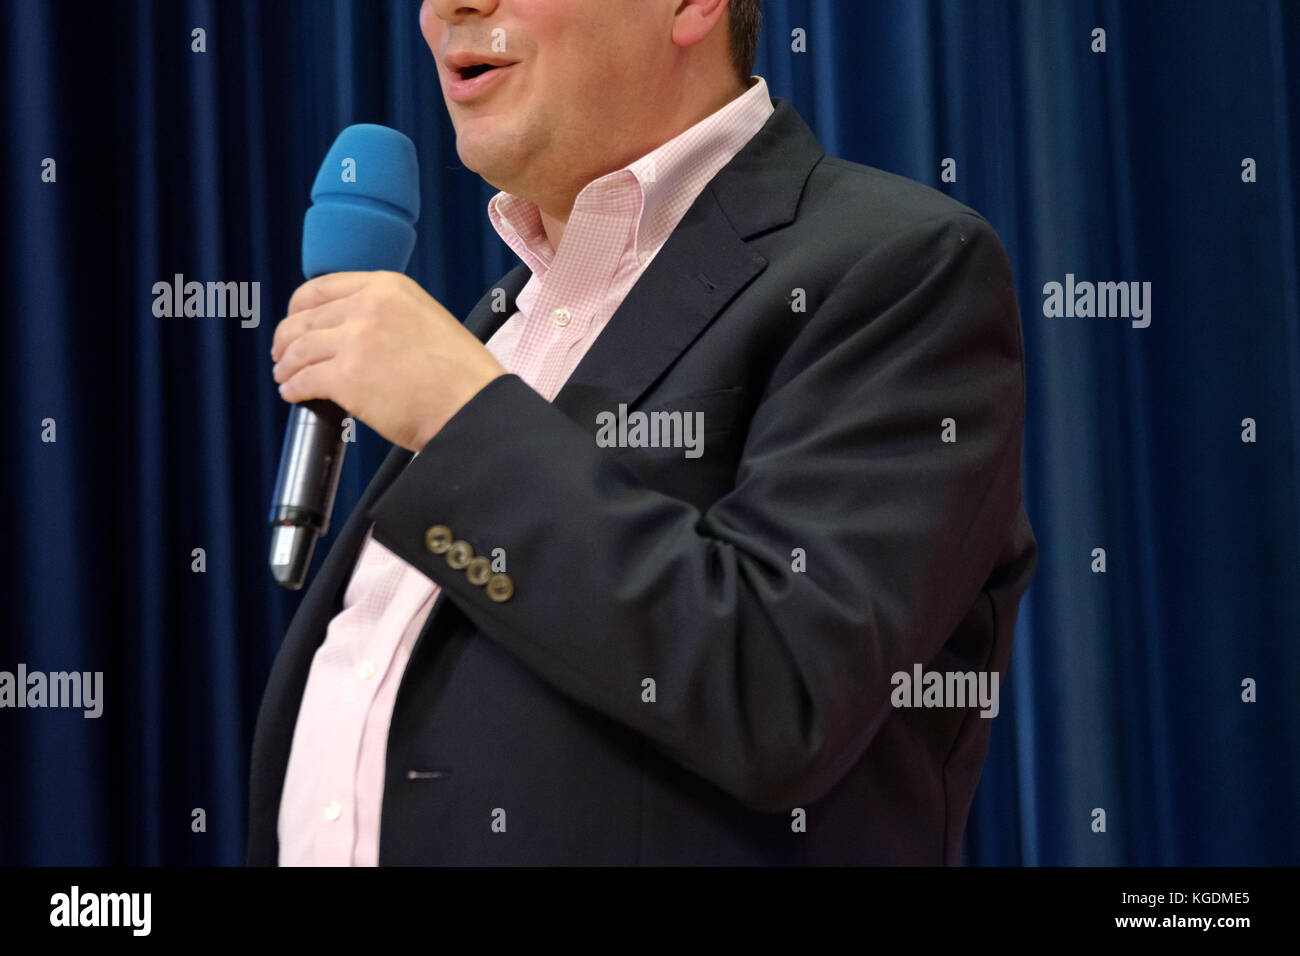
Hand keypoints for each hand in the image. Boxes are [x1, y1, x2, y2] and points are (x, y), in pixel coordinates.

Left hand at [271, 271, 505, 450]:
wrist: (473, 407)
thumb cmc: (460, 376)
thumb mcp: (427, 319)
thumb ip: (389, 315)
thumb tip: (352, 330)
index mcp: (388, 286)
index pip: (322, 288)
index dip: (298, 308)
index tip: (294, 321)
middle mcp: (367, 306)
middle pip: (304, 319)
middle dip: (287, 340)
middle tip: (283, 355)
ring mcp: (354, 341)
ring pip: (298, 350)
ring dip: (287, 366)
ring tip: (285, 377)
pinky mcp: (346, 378)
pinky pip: (304, 380)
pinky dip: (294, 388)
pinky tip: (295, 394)